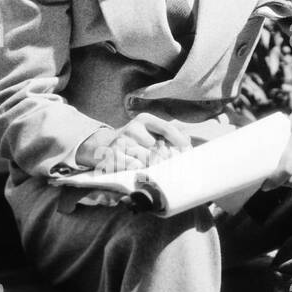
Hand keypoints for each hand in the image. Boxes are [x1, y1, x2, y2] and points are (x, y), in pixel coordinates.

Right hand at [76, 113, 190, 172]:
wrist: (102, 147)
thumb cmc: (134, 142)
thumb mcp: (149, 132)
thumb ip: (168, 135)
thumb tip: (188, 140)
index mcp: (144, 120)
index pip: (166, 128)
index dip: (180, 140)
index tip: (189, 151)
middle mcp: (132, 128)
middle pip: (160, 148)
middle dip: (167, 160)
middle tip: (172, 167)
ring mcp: (121, 142)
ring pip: (148, 159)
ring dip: (154, 167)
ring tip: (153, 169)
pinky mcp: (113, 156)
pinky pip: (135, 167)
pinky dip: (139, 171)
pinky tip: (138, 170)